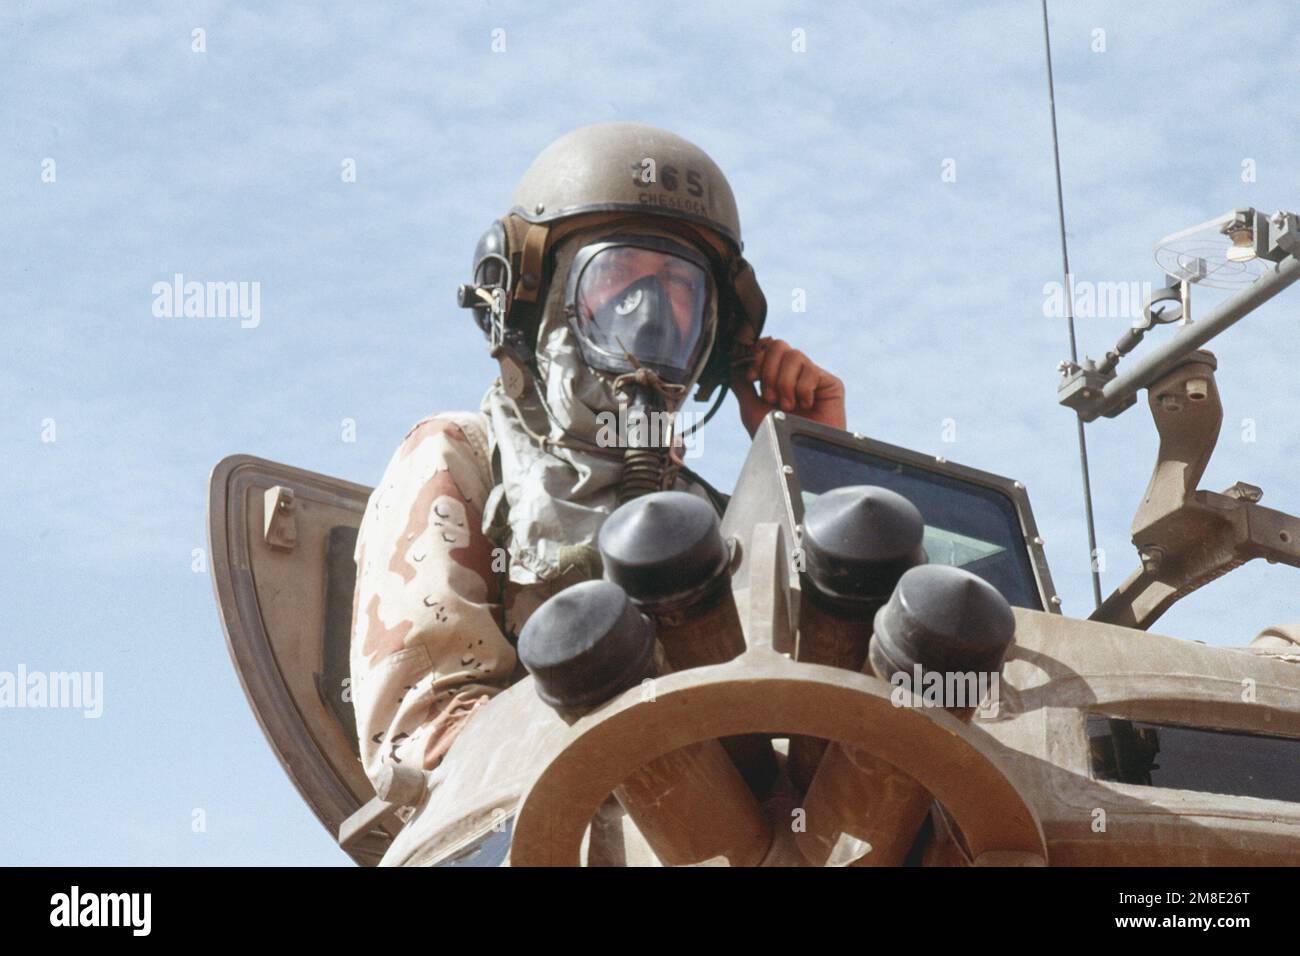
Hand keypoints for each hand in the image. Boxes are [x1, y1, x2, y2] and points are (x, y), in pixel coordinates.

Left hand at [730, 336, 845, 436]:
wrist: (796, 455)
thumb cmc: (774, 436)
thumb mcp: (750, 407)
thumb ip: (741, 383)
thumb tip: (734, 362)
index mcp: (775, 376)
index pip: (766, 349)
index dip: (757, 357)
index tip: (752, 377)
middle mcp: (794, 374)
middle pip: (778, 345)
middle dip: (769, 371)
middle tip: (771, 398)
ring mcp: (812, 377)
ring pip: (793, 355)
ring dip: (784, 383)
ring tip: (788, 406)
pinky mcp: (830, 384)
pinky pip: (811, 371)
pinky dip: (803, 391)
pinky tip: (806, 406)